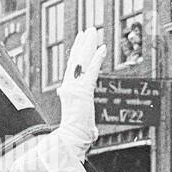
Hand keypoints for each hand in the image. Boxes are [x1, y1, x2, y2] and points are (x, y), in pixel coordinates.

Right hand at [56, 27, 105, 153]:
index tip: (81, 41)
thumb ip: (89, 127)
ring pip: (81, 61)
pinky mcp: (83, 92)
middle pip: (76, 60)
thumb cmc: (77, 137)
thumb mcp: (84, 128)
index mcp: (68, 92)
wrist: (72, 141)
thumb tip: (93, 134)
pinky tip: (103, 48)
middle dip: (82, 43)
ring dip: (88, 45)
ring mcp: (74, 88)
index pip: (72, 68)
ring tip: (93, 31)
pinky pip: (91, 72)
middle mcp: (69, 87)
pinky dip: (97, 59)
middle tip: (88, 30)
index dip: (77, 53)